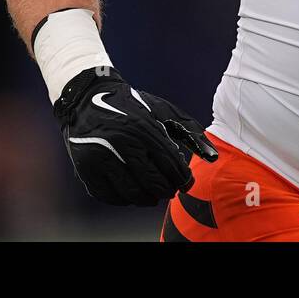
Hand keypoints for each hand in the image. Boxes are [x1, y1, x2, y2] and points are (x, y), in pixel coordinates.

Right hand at [53, 67, 218, 205]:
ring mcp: (101, 157)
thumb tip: (213, 156)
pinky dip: (123, 199)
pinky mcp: (85, 167)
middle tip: (171, 191)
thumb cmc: (133, 106)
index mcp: (144, 127)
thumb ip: (190, 131)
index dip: (182, 179)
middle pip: (152, 182)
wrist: (88, 98)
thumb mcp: (163, 110)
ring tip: (153, 195)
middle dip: (167, 190)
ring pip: (131, 193)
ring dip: (147, 198)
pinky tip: (132, 193)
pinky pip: (108, 195)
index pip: (170, 164)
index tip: (187, 183)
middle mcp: (122, 143)